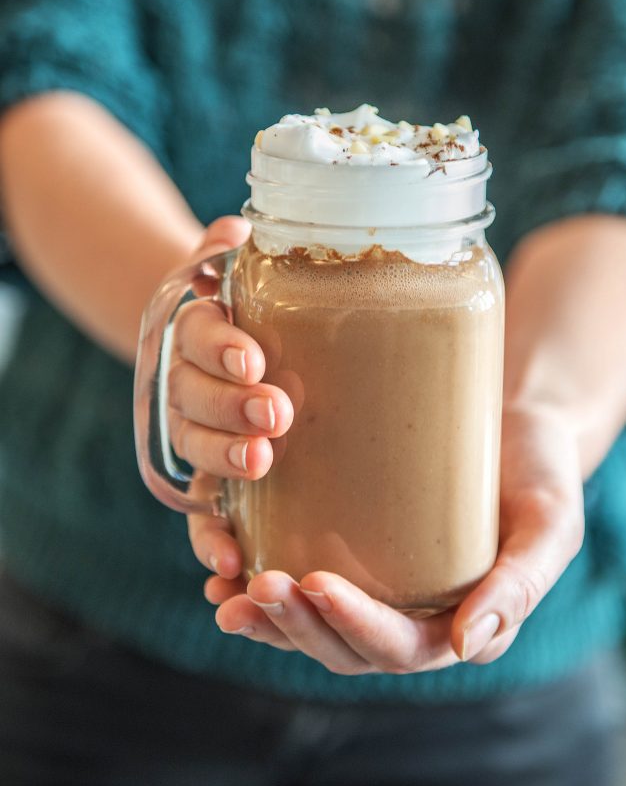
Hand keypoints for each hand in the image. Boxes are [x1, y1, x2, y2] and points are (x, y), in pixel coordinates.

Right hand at [166, 216, 294, 570]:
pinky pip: (202, 512)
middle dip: (231, 406)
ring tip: (262, 464)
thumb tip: (237, 227)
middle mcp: (190, 384)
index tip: (255, 358)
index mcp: (199, 333)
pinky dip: (209, 537)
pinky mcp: (214, 480)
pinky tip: (228, 559)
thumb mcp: (251, 274)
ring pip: (195, 450)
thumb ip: (233, 252)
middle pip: (194, 397)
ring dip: (224, 461)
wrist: (238, 348)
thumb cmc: (261, 309)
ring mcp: (199, 434)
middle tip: (276, 413)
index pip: (199, 336)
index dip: (221, 349)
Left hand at [191, 403, 584, 673]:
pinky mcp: (358, 559)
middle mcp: (416, 623)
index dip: (355, 625)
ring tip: (224, 592)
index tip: (315, 583)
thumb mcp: (550, 523)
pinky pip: (304, 589)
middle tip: (256, 584)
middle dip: (297, 624)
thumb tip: (467, 645)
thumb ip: (522, 583)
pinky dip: (261, 589)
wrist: (516, 427)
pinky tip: (224, 571)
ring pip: (315, 628)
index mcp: (462, 627)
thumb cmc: (540, 471)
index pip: (401, 647)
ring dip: (269, 619)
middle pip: (345, 647)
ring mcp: (382, 595)